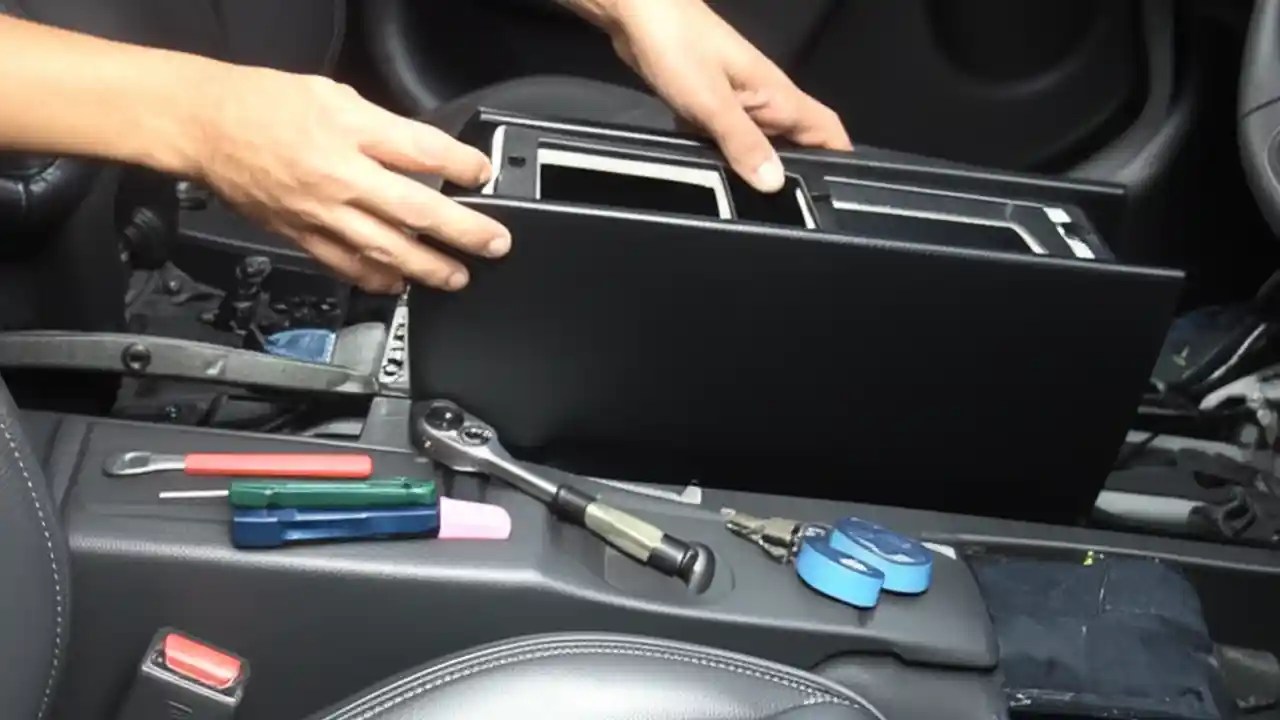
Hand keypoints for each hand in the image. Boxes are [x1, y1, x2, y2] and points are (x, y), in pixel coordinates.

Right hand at [194, 66, 509, 292]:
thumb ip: (382, 127)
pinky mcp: (300, 235)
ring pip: (385, 249)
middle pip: (415, 210)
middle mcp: (340, 176)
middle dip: (462, 231)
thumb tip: (425, 152)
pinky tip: (397, 285)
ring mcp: (320, 212)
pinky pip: (345, 265)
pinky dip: (375, 280)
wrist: (204, 125)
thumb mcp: (334, 95)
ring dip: (427, 268)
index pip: (422, 151)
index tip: (484, 174)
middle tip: (494, 244)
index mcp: (350, 131)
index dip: (462, 165)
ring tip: (457, 277)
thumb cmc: (264, 104)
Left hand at [599, 0, 851, 191]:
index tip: (833, 201)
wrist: (635, 12)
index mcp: (778, 96)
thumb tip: (774, 183)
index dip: (840, 163)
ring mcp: (737, 101)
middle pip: (796, 145)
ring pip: (759, 143)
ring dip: (755, 168)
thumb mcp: (712, 103)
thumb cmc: (676, 44)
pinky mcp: (709, 103)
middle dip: (794, 177)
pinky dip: (722, 156)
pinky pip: (727, 138)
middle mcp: (765, 100)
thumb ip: (743, 143)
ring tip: (747, 205)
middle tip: (783, 216)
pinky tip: (710, 175)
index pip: (828, 131)